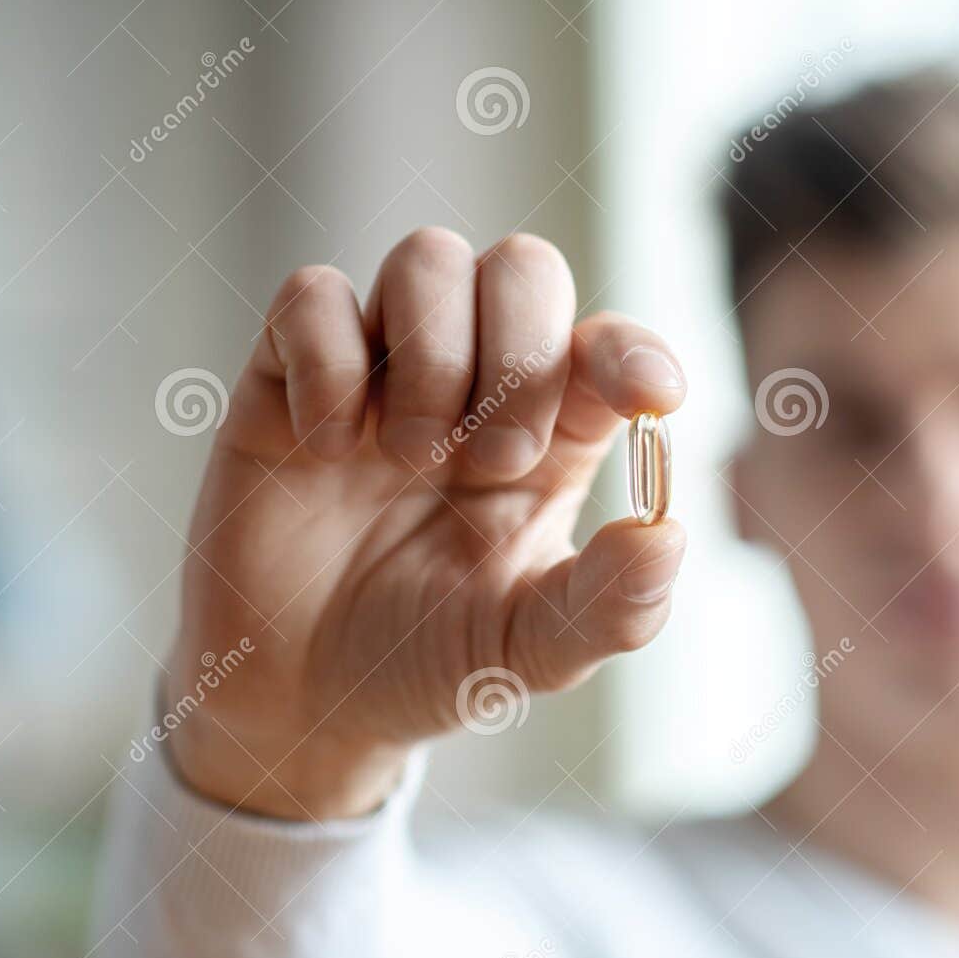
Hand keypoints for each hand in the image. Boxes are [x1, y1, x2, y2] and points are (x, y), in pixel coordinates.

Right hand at [163, 229, 686, 818]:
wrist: (301, 698)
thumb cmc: (427, 660)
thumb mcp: (529, 652)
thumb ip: (608, 607)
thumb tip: (669, 538)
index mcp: (553, 435)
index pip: (610, 346)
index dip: (633, 352)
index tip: (649, 396)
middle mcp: (475, 381)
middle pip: (525, 267)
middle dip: (521, 354)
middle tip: (495, 461)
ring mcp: (383, 368)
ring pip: (428, 258)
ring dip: (432, 354)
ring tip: (408, 458)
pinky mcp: (289, 374)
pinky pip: (312, 295)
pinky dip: (329, 362)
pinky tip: (327, 448)